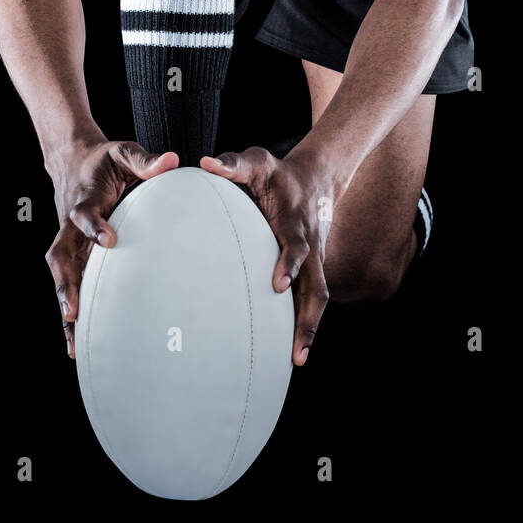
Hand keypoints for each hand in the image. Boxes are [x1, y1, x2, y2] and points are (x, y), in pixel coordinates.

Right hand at [45, 138, 178, 357]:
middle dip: (64, 283)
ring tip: (73, 340)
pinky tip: (75, 341)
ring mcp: (68, 241)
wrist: (73, 159)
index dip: (93, 226)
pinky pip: (69, 284)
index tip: (110, 240)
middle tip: (72, 308)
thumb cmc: (105, 161)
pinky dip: (70, 312)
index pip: (83, 213)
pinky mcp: (73, 254)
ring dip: (65, 306)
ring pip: (61, 276)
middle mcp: (69, 224)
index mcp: (85, 198)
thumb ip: (145, 160)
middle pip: (60, 255)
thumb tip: (173, 161)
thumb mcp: (124, 152)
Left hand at [200, 145, 333, 366]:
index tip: (277, 285)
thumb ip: (233, 164)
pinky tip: (289, 350)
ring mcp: (316, 262)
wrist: (317, 178)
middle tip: (296, 350)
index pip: (297, 246)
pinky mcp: (312, 271)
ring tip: (296, 360)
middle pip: (317, 287)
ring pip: (317, 298)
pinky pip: (310, 299)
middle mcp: (311, 246)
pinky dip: (302, 324)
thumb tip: (205, 164)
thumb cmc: (278, 173)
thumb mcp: (258, 161)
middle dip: (308, 319)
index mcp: (296, 223)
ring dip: (309, 330)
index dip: (290, 264)